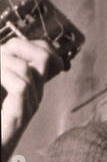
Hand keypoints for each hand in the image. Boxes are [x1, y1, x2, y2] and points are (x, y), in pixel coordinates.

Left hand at [1, 36, 61, 161]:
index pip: (48, 58)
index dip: (35, 44)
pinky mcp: (19, 117)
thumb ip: (4, 73)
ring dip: (4, 62)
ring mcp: (28, 107)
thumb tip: (3, 52)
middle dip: (20, 46)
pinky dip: (4, 76)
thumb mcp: (0, 87)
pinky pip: (21, 87)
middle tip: (0, 53)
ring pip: (28, 71)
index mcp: (29, 87)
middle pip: (45, 59)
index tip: (10, 45)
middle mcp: (33, 96)